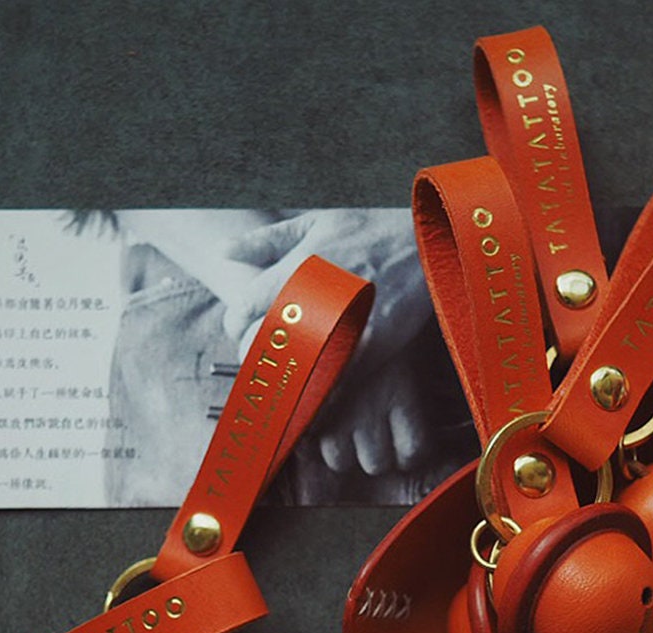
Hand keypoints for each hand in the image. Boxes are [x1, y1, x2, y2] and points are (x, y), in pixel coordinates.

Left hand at [221, 209, 429, 371]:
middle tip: (257, 356)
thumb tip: (224, 252)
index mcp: (296, 268)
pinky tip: (309, 389)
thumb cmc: (368, 230)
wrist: (427, 244)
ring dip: (280, 377)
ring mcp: (343, 328)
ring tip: (280, 373)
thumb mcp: (316, 221)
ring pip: (290, 369)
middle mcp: (315, 299)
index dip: (234, 325)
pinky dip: (314, 391)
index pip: (242, 309)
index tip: (240, 329)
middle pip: (260, 344)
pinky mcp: (369, 350)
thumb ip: (267, 240)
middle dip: (252, 353)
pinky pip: (330, 383)